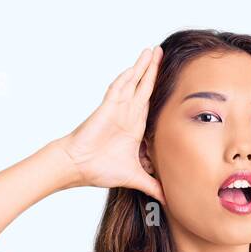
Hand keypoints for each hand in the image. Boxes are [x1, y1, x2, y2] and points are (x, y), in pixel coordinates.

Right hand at [56, 46, 165, 204]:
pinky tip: (134, 66)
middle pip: (144, 88)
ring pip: (132, 83)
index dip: (159, 89)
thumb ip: (153, 186)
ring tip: (152, 51)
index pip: (150, 103)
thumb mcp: (135, 177)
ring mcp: (117, 110)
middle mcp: (127, 114)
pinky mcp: (107, 109)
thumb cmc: (99, 169)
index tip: (172, 77)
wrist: (78, 167)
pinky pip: (117, 89)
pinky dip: (126, 78)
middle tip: (163, 53)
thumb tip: (169, 199)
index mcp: (134, 127)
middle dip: (153, 70)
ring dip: (142, 68)